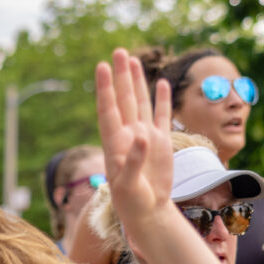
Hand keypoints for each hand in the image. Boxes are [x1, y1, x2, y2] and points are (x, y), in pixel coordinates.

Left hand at [95, 47, 173, 233]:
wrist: (147, 211)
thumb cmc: (131, 202)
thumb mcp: (127, 186)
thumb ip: (133, 161)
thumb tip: (142, 138)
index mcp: (114, 143)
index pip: (108, 110)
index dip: (105, 89)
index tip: (101, 67)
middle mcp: (127, 135)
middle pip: (122, 99)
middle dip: (120, 76)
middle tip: (117, 51)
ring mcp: (144, 136)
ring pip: (139, 102)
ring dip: (135, 81)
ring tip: (130, 60)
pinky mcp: (161, 142)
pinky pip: (160, 115)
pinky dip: (161, 99)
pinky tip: (161, 82)